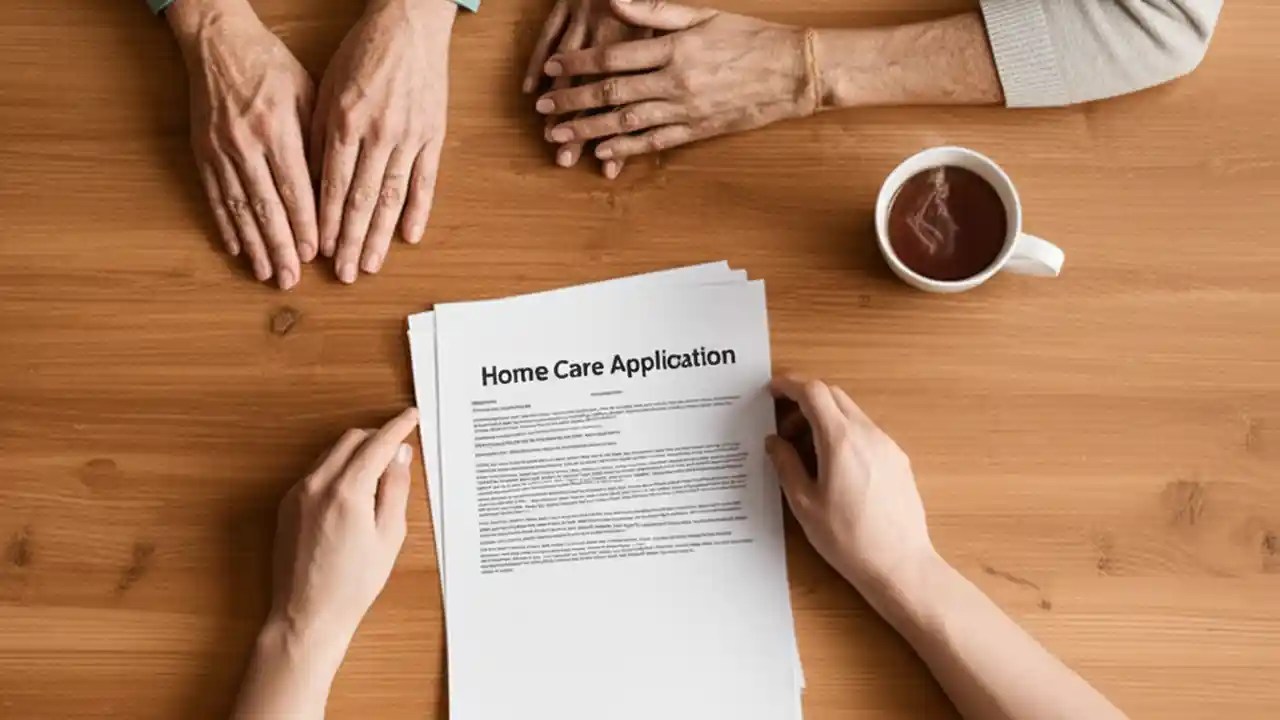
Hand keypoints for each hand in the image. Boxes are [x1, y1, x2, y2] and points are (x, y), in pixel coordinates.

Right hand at [169, 0, 316, 289]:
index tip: (316, 255)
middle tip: (291, 279)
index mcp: (278, 130)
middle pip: (267, 208)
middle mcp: (247, 145)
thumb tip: (331, 188)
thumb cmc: (273, 66)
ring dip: (253, 246)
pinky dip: (225, 225)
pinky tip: (235, 248)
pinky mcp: (202, 152)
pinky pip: (215, 196)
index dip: (306, 225)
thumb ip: (317, 140)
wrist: (219, 41)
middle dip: (280, 248)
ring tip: (264, 273)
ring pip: (239, 208)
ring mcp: (220, 151)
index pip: (295, 190)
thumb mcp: (308, 95)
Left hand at [270, 408, 419, 656]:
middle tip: (398, 448)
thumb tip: (400, 455)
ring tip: (378, 475)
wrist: (306, 615)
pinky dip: (338, 470)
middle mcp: (317, 485)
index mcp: (347, 491)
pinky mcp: (287, 505)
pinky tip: (353, 493)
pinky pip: (316, 473)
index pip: (377, 444)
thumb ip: (395, 489)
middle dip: (376, 436)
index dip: (398, 427)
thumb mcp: (389, 536)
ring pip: (331, 454)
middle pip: (351, 439)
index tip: (412, 416)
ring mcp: (297, 494)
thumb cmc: (353, 584)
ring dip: (356, 452)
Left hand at [312, 0, 453, 283]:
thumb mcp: (326, 89)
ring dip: (381, 236)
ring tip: (372, 266)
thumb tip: (308, 182)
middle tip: (344, 275)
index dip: (326, 222)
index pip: (333, 185)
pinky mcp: (434, 136)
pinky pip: (426, 181)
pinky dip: (418, 210)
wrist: (409, 24)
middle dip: (351, 242)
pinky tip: (409, 237)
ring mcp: (410, 138)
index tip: (318, 252)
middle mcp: (379, 135)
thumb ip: (317, 135)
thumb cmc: (361, 54)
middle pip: (362, 200)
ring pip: (392, 197)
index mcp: (347, 122)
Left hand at [537, 0, 815, 172]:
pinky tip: (602, 153)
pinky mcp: (697, 130)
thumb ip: (656, 11)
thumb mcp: (703, 15)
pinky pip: (655, 142)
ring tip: (561, 137)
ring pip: (627, 122)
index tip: (553, 67)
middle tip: (543, 110)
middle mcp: (675, 82)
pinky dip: (626, 149)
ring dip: (590, 131)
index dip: (578, 62)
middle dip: (573, 101)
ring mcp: (686, 110)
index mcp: (674, 48)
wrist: (794, 71)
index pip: (614, 57)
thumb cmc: (749, 38)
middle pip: (612, 93)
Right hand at [767, 376, 932, 592]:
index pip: (814, 392)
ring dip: (825, 419)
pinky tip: (833, 464)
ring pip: (851, 413)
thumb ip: (786, 465)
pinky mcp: (898, 460)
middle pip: (834, 395)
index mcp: (841, 440)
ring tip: (805, 451)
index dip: (789, 385)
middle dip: (805, 401)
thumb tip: (774, 442)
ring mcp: (887, 445)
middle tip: (784, 426)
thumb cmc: (848, 539)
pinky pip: (866, 432)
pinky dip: (844, 433)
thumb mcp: (804, 503)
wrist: (899, 564)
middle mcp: (868, 434)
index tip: (771, 391)